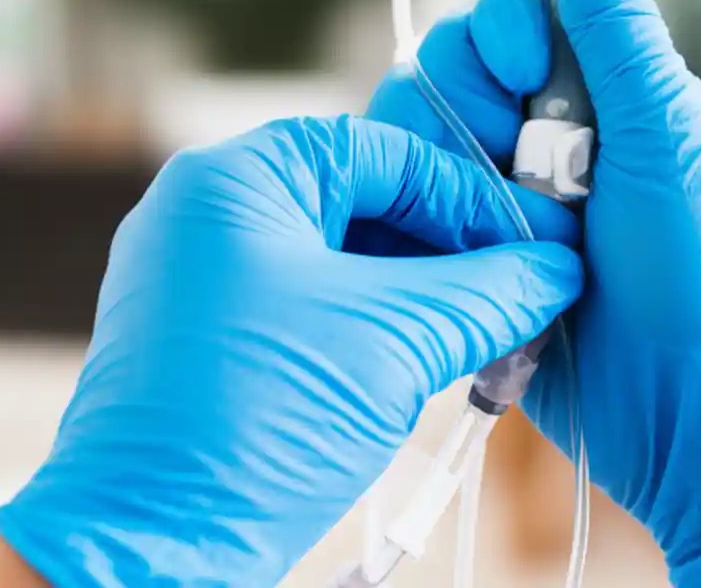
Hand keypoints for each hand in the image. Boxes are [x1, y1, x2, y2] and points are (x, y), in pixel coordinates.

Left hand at [0, 116, 582, 586]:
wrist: (144, 546)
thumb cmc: (246, 426)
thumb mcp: (392, 345)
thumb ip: (486, 293)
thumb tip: (555, 270)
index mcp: (237, 179)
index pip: (385, 153)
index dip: (470, 196)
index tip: (534, 240)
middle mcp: (211, 211)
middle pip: (363, 200)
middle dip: (449, 246)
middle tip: (520, 285)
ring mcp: (204, 274)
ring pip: (341, 257)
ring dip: (419, 290)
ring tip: (488, 327)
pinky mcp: (212, 333)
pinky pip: (313, 303)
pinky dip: (377, 321)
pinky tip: (431, 353)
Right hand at [367, 0, 700, 587]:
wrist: (697, 420)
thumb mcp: (670, 139)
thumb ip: (617, 30)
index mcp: (609, 94)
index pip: (521, 13)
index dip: (504, 34)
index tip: (524, 83)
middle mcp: (551, 137)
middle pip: (455, 67)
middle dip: (472, 109)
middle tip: (526, 174)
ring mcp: (506, 201)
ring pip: (418, 135)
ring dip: (444, 173)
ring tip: (504, 231)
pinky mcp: (470, 259)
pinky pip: (410, 210)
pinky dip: (416, 218)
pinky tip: (452, 250)